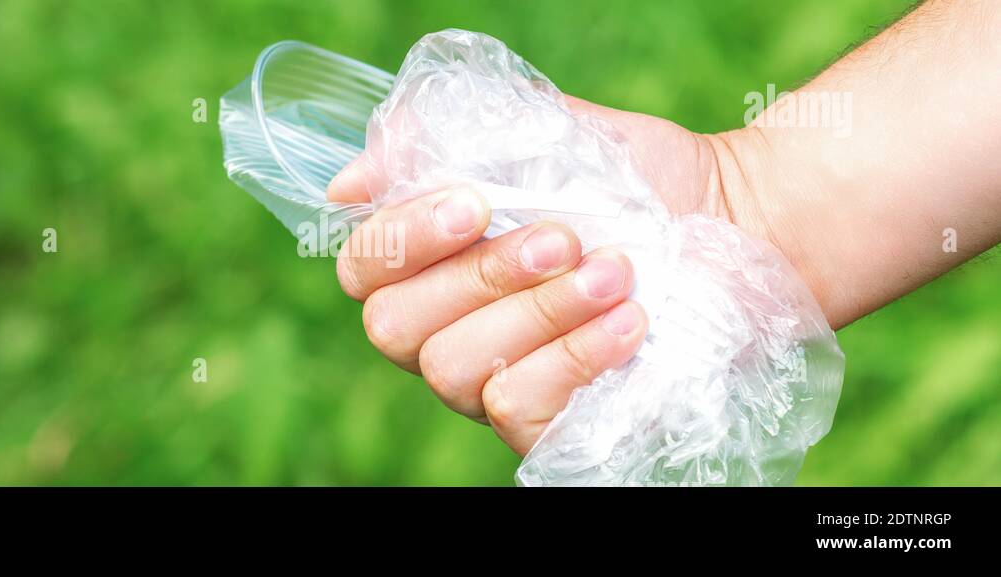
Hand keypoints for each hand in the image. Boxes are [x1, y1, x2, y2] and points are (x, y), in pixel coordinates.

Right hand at [327, 93, 746, 454]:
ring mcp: (488, 383)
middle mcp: (444, 329)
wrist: (736, 224)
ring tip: (616, 272)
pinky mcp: (542, 427)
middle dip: (480, 275)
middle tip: (562, 238)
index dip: (403, 240)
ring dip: (537, 312)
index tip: (474, 202)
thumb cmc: (634, 179)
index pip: (362, 267)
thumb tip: (350, 179)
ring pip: (452, 367)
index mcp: (431, 260)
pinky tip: (629, 323)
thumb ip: (445, 140)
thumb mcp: (543, 132)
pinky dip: (572, 358)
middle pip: (394, 326)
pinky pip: (515, 406)